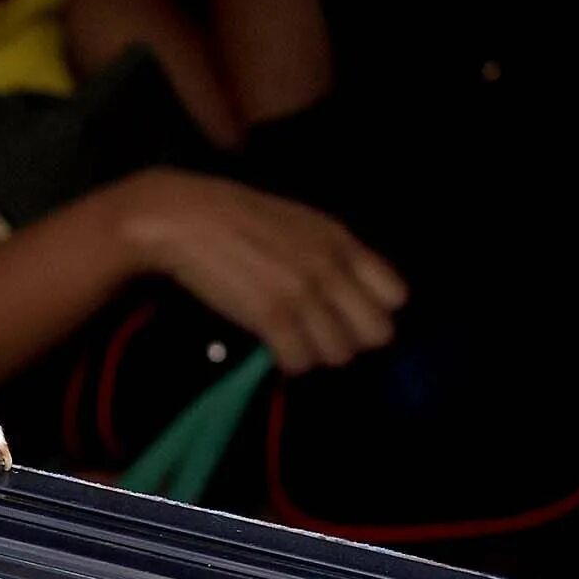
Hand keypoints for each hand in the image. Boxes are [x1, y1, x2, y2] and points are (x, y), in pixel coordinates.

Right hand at [112, 169, 407, 375]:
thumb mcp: (297, 221)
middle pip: (377, 334)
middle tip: (318, 332)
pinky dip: (286, 362)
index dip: (373, 309)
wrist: (181, 217)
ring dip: (315, 353)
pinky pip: (300, 362)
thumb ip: (330, 251)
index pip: (396, 296)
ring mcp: (303, 294)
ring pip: (339, 354)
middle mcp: (330, 268)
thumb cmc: (233, 215)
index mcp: (340, 241)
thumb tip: (349, 291)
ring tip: (290, 338)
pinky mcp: (272, 317)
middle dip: (350, 338)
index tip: (346, 311)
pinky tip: (270, 346)